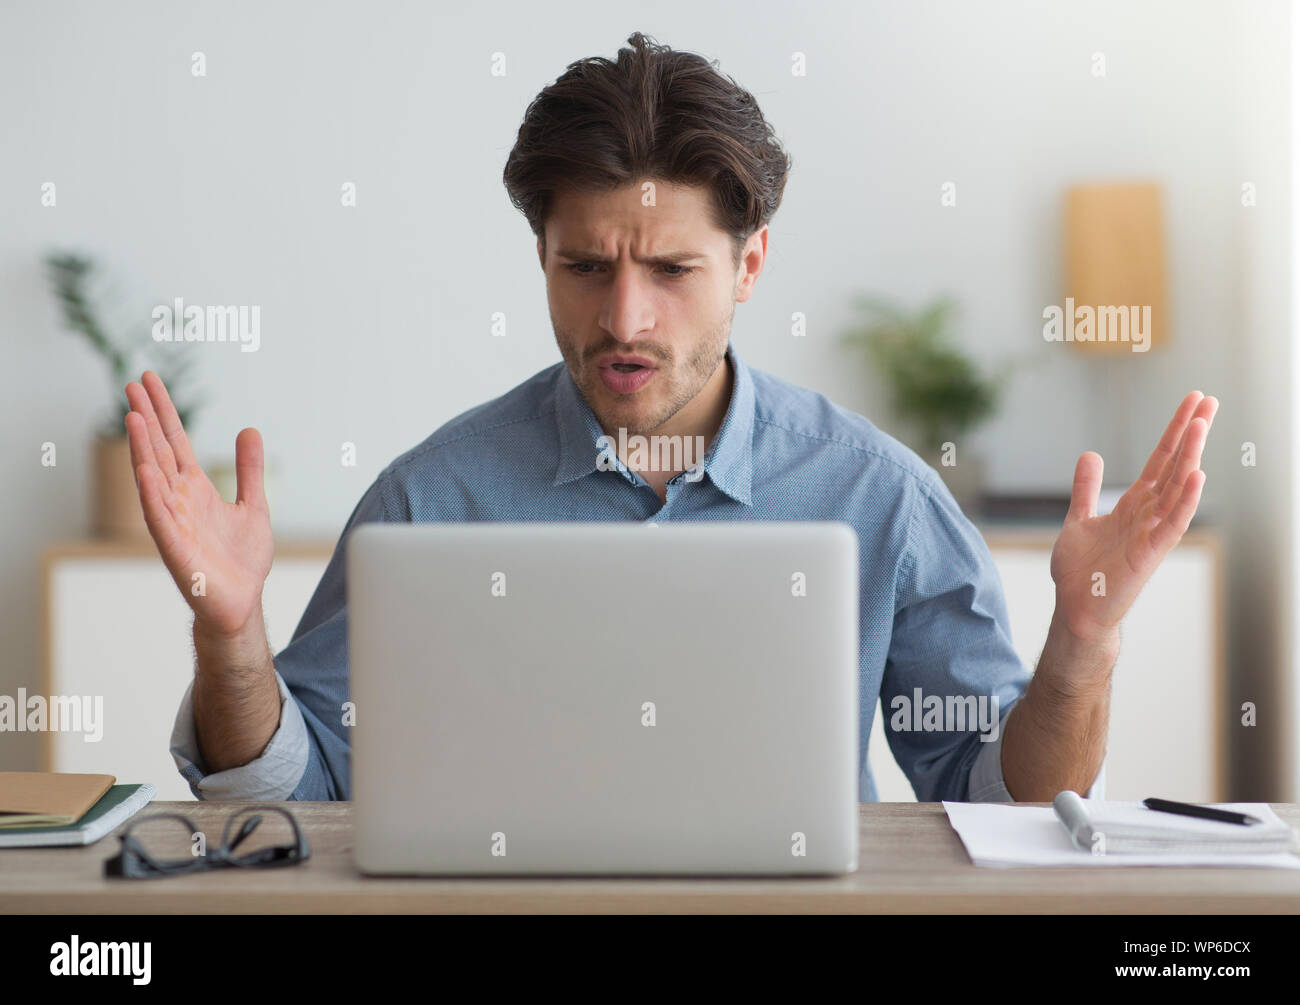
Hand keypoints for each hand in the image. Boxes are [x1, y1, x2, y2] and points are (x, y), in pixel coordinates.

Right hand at [124, 371, 273, 637]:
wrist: (241, 604)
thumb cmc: (242, 560)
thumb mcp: (254, 505)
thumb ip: (250, 470)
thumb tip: (250, 430)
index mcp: (196, 489)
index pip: (175, 441)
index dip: (163, 411)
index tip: (148, 381)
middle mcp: (179, 500)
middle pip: (159, 451)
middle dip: (147, 418)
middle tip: (132, 383)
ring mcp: (174, 522)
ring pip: (153, 478)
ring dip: (142, 448)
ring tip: (134, 416)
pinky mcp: (176, 547)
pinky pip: (160, 517)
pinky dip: (152, 494)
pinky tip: (145, 471)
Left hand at [1050, 391, 1217, 643]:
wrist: (1076, 609)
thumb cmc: (1081, 572)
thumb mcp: (1078, 519)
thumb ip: (1086, 489)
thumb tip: (1091, 455)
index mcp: (1133, 505)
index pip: (1161, 460)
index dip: (1174, 431)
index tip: (1193, 402)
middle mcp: (1148, 514)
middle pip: (1175, 466)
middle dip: (1190, 433)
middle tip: (1209, 400)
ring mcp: (1152, 532)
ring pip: (1177, 488)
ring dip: (1190, 456)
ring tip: (1201, 424)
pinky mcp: (1150, 553)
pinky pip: (1173, 523)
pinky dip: (1186, 500)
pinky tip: (1198, 475)